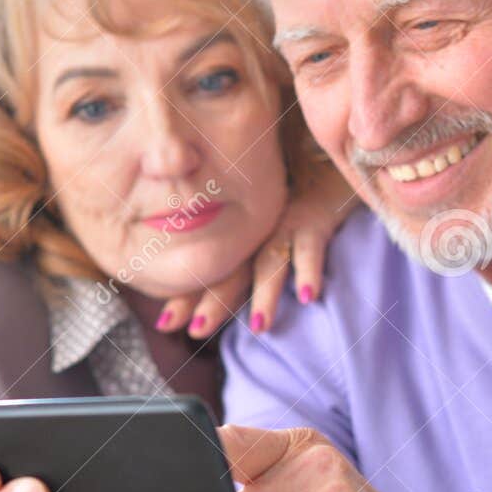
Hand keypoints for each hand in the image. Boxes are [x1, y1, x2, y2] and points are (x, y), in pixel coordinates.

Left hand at [154, 163, 357, 337]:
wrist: (325, 161)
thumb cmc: (293, 201)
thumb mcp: (262, 230)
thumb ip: (239, 261)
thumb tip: (209, 302)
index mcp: (239, 240)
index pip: (209, 272)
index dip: (186, 297)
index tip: (166, 324)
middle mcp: (256, 233)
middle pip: (232, 271)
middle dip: (214, 301)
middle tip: (197, 329)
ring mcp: (285, 224)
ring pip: (270, 262)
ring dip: (265, 295)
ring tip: (259, 327)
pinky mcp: (316, 218)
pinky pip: (311, 246)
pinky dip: (309, 269)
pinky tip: (308, 296)